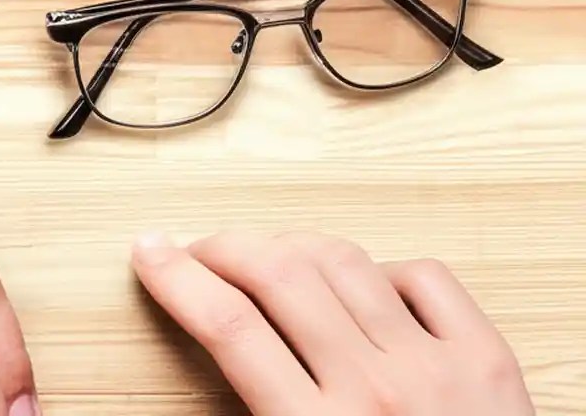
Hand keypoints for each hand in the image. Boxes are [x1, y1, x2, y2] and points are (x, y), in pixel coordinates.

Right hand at [132, 231, 532, 415]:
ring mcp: (435, 367)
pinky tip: (360, 285)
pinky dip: (381, 269)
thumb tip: (216, 354)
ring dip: (290, 245)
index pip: (227, 325)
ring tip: (268, 257)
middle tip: (199, 248)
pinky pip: (422, 275)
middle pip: (276, 274)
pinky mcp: (486, 357)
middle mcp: (375, 391)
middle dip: (222, 246)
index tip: (151, 254)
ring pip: (341, 261)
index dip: (176, 277)